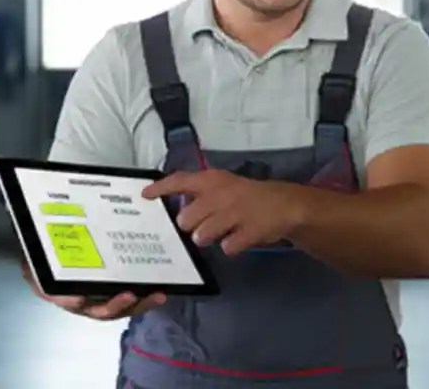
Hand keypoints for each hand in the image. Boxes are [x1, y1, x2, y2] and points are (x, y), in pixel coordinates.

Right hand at [19, 257, 164, 319]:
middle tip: (129, 295)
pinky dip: (145, 297)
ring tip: (156, 295)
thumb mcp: (35, 263)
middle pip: (100, 310)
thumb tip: (36, 270)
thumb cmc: (46, 260)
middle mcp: (82, 302)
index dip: (72, 301)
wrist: (52, 256)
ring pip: (120, 308)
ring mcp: (101, 299)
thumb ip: (34, 267)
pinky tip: (159, 290)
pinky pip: (131, 299)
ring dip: (139, 304)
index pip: (65, 301)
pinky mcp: (116, 292)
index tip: (79, 298)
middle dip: (115, 305)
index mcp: (61, 294)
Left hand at [143, 169, 305, 256]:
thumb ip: (201, 194)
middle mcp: (221, 194)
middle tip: (203, 225)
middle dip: (190, 226)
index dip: (160, 188)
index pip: (180, 181)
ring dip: (208, 237)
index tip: (144, 196)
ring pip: (201, 236)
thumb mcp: (223, 186)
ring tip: (222, 231)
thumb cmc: (247, 196)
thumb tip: (177, 209)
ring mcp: (235, 213)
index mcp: (213, 180)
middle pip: (186, 219)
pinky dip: (230, 246)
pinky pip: (226, 247)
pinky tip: (239, 238)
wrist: (284, 204)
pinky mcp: (249, 231)